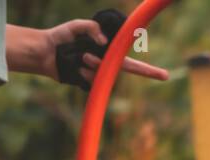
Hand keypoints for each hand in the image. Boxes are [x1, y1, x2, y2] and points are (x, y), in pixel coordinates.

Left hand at [6, 22, 169, 84]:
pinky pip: (91, 80)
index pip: (132, 59)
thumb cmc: (60, 37)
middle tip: (142, 70)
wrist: (44, 51)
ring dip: (90, 63)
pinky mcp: (87, 83)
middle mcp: (106, 64)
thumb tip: (103, 43)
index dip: (149, 68)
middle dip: (133, 69)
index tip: (165, 76)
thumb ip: (91, 28)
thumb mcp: (76, 26)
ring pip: (102, 72)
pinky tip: (74, 66)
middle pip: (125, 69)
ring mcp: (97, 74)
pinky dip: (82, 71)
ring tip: (79, 55)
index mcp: (108, 52)